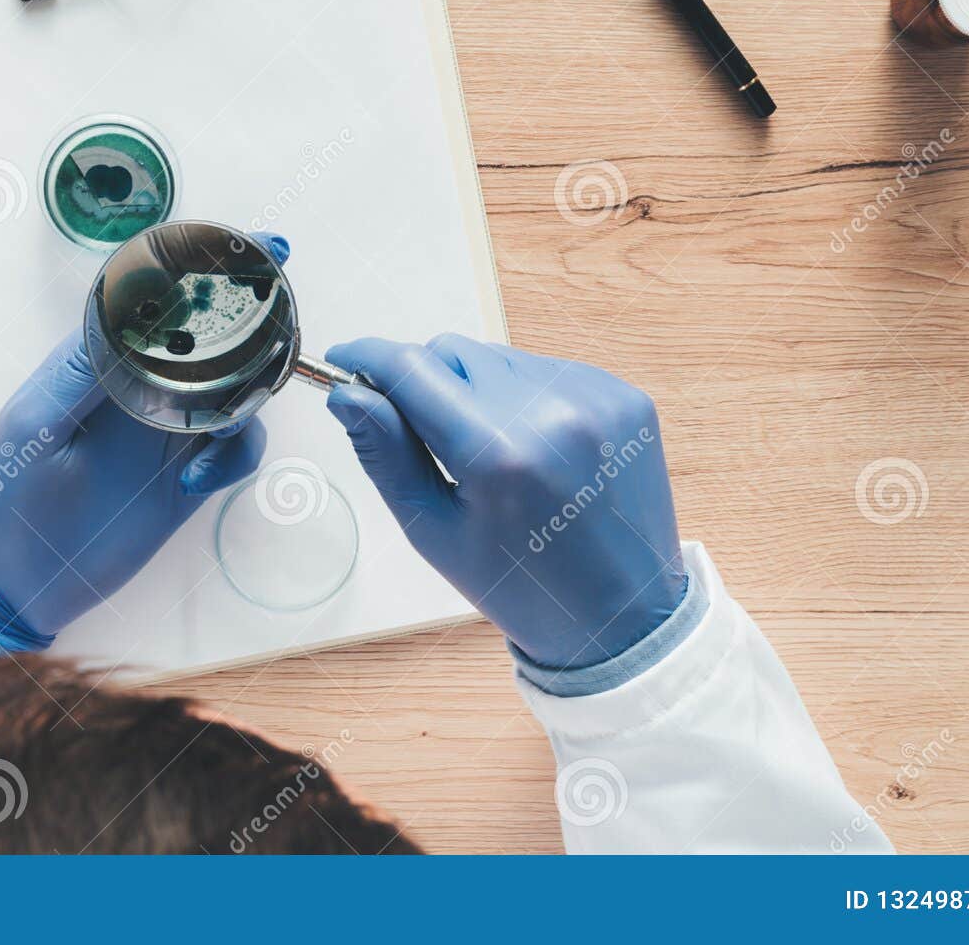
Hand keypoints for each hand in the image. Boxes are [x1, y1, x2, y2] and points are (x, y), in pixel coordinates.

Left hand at [0, 234, 289, 647]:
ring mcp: (169, 431)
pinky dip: (233, 457)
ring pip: (237, 391)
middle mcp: (144, 386)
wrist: (8, 584)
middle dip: (256, 320)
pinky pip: (235, 450)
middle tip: (286, 315)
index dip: (210, 268)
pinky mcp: (187, 477)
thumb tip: (128, 314)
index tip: (259, 246)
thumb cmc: (3, 499)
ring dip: (248, 396)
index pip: (163, 297)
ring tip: (232, 422)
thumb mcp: (37, 424)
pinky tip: (197, 481)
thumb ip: (86, 369)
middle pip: (215, 338)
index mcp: (102, 359)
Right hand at [323, 334, 684, 668]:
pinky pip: (549, 370)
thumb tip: (347, 393)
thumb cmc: (522, 587)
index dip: (367, 358)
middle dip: (426, 382)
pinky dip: (527, 398)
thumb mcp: (435, 531)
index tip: (343, 360)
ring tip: (493, 456)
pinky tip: (536, 452)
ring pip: (500, 358)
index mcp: (498, 452)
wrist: (620, 616)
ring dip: (478, 389)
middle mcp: (552, 410)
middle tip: (430, 440)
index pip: (411, 368)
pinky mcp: (624, 396)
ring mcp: (596, 397)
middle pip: (453, 352)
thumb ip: (386, 455)